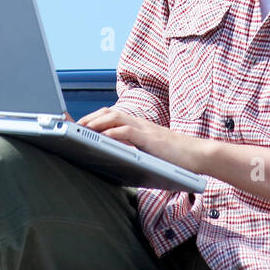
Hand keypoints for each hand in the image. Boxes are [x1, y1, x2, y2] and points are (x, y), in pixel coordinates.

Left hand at [76, 105, 208, 173]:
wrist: (198, 155)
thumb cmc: (175, 157)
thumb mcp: (150, 150)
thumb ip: (133, 149)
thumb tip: (113, 156)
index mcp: (137, 126)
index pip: (110, 115)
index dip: (92, 116)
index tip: (74, 122)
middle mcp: (139, 123)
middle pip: (108, 112)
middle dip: (88, 117)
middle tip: (71, 125)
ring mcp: (144, 129)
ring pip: (115, 118)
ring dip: (96, 122)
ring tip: (81, 129)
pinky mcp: (150, 139)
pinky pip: (128, 132)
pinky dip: (113, 133)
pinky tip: (103, 138)